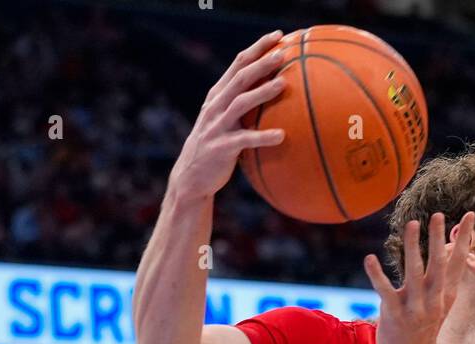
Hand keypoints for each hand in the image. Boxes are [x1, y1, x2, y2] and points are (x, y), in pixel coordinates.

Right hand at [169, 31, 285, 203]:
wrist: (191, 177)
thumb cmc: (215, 146)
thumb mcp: (223, 120)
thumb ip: (240, 105)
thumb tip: (273, 92)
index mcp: (218, 95)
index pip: (238, 64)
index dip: (257, 48)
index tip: (278, 36)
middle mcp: (216, 106)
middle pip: (240, 78)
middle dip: (261, 63)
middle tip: (282, 53)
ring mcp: (217, 126)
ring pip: (240, 103)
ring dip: (262, 93)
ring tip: (283, 85)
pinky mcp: (221, 148)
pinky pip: (244, 140)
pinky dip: (263, 137)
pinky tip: (281, 136)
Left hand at [364, 211, 474, 343]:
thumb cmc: (424, 330)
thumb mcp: (439, 305)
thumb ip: (442, 281)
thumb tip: (447, 255)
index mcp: (444, 294)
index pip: (457, 262)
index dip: (465, 239)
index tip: (471, 214)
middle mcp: (432, 299)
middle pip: (438, 265)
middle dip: (438, 239)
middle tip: (438, 214)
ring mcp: (413, 308)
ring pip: (414, 273)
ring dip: (413, 248)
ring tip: (412, 224)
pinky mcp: (394, 315)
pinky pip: (385, 292)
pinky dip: (377, 275)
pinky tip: (369, 258)